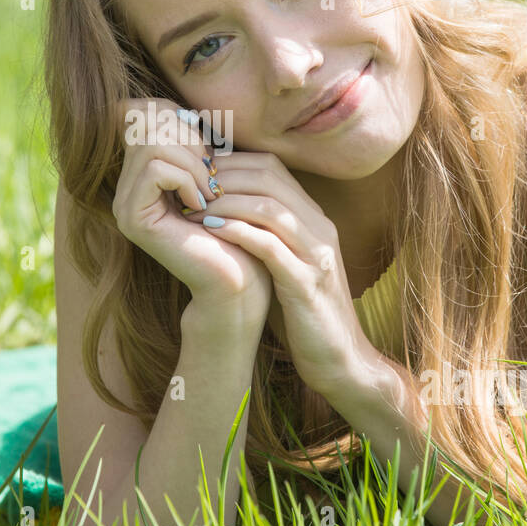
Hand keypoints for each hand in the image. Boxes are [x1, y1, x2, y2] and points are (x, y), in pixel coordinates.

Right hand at [111, 98, 272, 345]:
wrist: (240, 279)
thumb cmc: (237, 225)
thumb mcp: (215, 172)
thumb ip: (192, 141)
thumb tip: (175, 107)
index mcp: (142, 171)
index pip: (143, 110)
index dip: (177, 117)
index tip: (208, 151)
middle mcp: (125, 187)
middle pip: (146, 120)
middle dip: (189, 139)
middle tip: (212, 175)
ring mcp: (125, 204)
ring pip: (151, 143)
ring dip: (193, 161)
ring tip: (210, 191)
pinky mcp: (132, 219)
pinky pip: (155, 168)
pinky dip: (187, 178)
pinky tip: (202, 204)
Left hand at [183, 151, 367, 392]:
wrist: (340, 360)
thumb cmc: (303, 313)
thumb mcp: (285, 264)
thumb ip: (262, 235)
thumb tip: (218, 211)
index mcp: (314, 220)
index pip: (272, 169)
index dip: (231, 165)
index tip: (195, 174)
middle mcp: (320, 230)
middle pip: (270, 178)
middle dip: (223, 177)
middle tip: (186, 185)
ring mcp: (318, 255)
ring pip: (270, 207)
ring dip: (226, 202)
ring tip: (192, 206)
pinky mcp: (308, 284)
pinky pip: (271, 246)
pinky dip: (238, 232)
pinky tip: (210, 230)